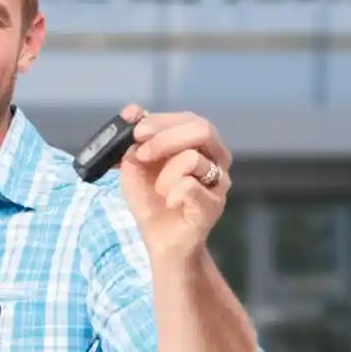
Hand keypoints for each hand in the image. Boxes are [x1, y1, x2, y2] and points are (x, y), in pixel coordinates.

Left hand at [114, 105, 232, 263]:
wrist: (161, 240)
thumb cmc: (152, 201)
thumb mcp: (134, 166)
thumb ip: (133, 139)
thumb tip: (132, 110)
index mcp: (199, 145)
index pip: (188, 118)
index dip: (161, 121)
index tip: (136, 131)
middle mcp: (215, 159)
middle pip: (201, 129)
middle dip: (164, 139)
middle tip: (142, 156)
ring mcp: (218, 182)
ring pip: (193, 158)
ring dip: (164, 174)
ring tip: (159, 190)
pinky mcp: (212, 205)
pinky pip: (189, 187)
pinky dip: (170, 194)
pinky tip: (170, 203)